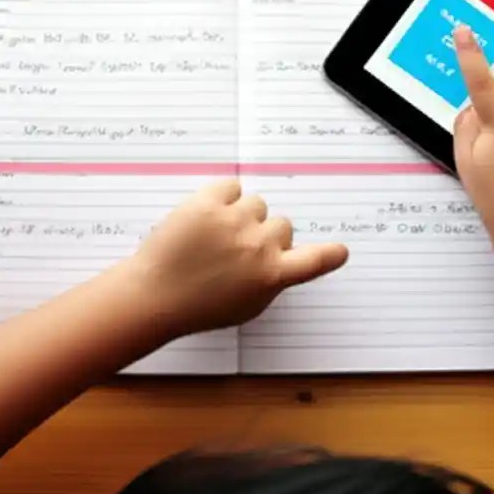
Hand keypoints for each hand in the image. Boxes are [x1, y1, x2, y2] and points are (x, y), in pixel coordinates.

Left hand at [123, 179, 348, 335]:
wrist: (153, 296)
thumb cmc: (196, 307)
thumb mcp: (245, 306)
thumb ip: (270, 282)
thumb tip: (281, 263)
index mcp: (272, 275)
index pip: (314, 261)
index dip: (330, 254)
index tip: (340, 250)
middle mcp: (259, 246)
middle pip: (281, 224)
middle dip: (264, 234)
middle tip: (236, 250)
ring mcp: (235, 221)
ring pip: (256, 204)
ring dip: (242, 215)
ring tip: (215, 235)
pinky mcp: (208, 202)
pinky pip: (231, 185)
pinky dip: (223, 196)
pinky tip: (206, 215)